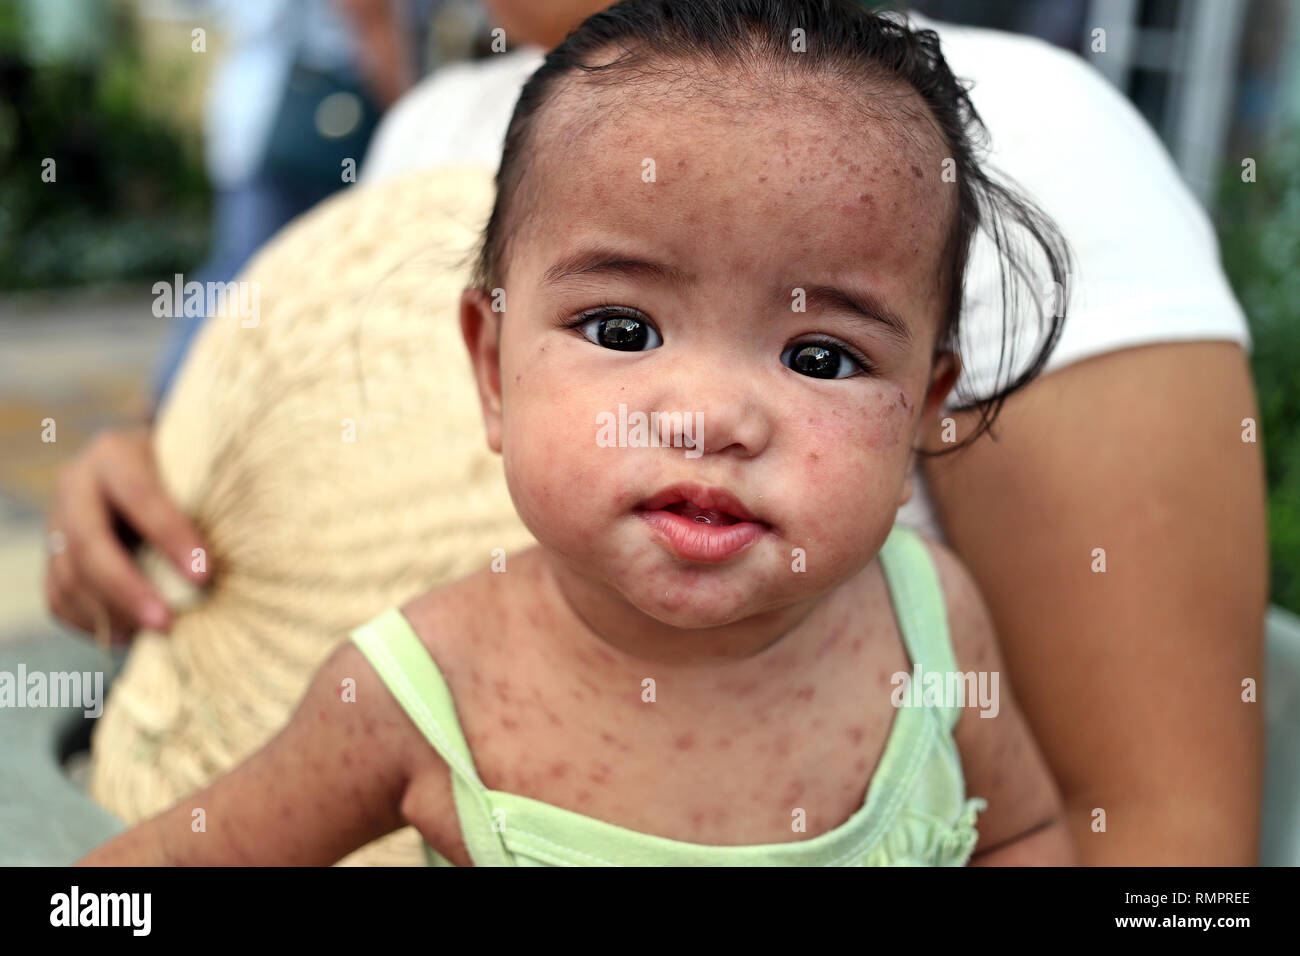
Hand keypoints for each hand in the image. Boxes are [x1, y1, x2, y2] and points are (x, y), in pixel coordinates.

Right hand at [44, 424, 209, 643]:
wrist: (145, 466)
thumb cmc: (187, 472)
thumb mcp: (195, 470)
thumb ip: (207, 503)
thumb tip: (236, 559)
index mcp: (115, 454)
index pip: (140, 495)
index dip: (170, 536)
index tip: (205, 575)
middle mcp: (76, 485)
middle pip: (90, 544)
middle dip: (129, 589)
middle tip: (167, 624)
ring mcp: (56, 522)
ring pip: (69, 577)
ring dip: (112, 613)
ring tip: (157, 632)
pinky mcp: (53, 557)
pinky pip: (60, 598)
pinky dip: (93, 623)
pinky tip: (131, 634)